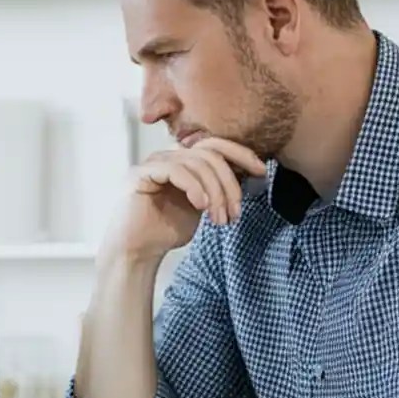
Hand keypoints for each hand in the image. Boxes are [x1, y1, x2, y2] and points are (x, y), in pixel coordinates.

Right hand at [110, 138, 266, 260]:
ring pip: (196, 163)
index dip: (242, 154)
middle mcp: (168, 156)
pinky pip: (176, 170)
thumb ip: (216, 188)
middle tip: (235, 213)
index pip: (215, 145)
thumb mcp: (202, 207)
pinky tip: (201, 206)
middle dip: (230, 183)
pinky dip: (194, 187)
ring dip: (215, 193)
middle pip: (210, 153)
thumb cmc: (165, 231)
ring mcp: (153, 163)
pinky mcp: (142, 174)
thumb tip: (248, 174)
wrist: (136, 252)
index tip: (262, 172)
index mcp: (183, 161)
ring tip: (219, 219)